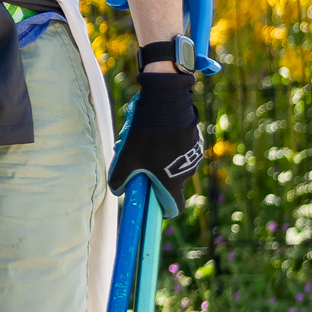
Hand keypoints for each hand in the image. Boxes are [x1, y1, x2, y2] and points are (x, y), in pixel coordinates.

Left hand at [108, 66, 203, 212]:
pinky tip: (154, 131)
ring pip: (172, 163)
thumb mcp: (126, 158)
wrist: (167, 103)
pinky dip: (167, 145)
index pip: (174, 207)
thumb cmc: (146, 135)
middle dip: (152, 175)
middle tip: (135, 160)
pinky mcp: (194, 140)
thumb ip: (119, 179)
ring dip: (158, 158)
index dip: (163, 208)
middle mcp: (187, 172)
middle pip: (169, 182)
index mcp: (173, 182)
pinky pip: (178, 149)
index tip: (151, 202)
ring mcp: (193, 155)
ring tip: (141, 141)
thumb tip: (116, 190)